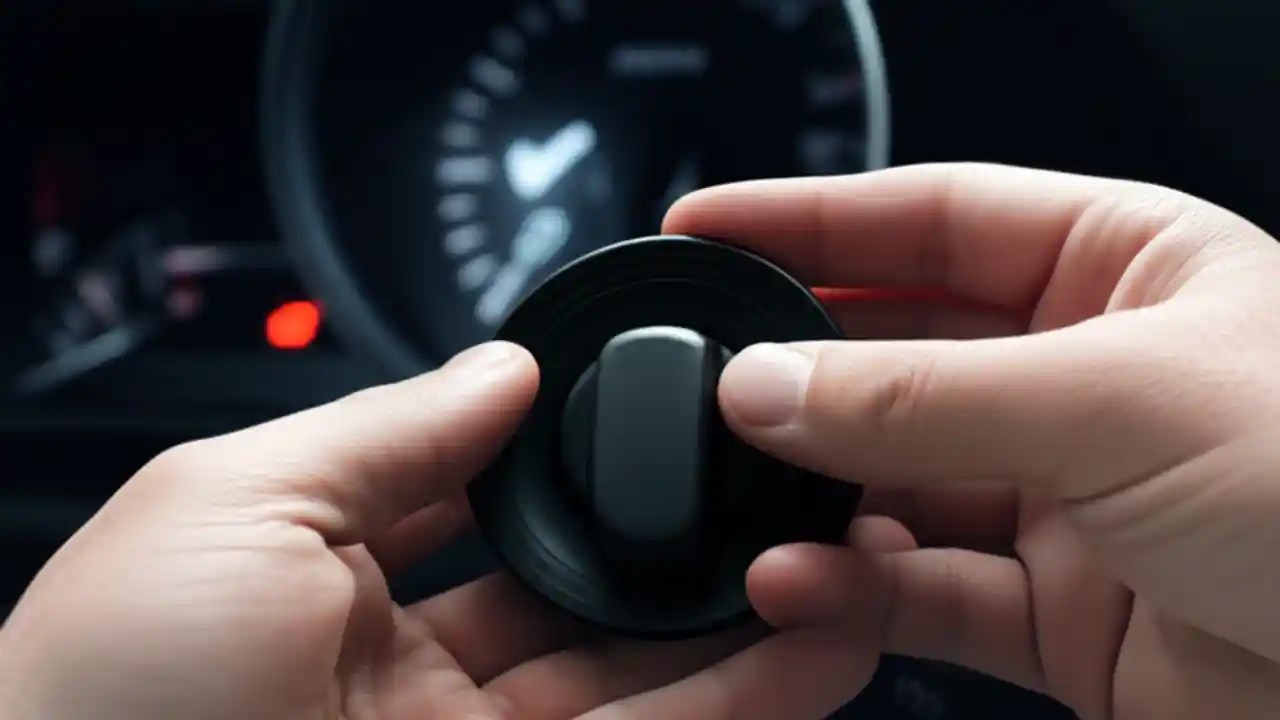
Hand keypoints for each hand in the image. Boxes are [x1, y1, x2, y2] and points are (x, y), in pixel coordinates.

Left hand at [0, 342, 881, 719]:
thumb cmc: (98, 688)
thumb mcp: (236, 498)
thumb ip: (390, 431)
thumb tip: (504, 366)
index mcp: (337, 578)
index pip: (498, 501)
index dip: (589, 457)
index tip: (679, 409)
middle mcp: (417, 670)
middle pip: (591, 597)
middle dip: (691, 546)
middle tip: (792, 482)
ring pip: (650, 682)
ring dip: (755, 620)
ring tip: (851, 554)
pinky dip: (752, 698)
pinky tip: (823, 637)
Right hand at [665, 163, 1279, 718]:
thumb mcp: (1120, 403)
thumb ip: (925, 398)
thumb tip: (769, 382)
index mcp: (1124, 271)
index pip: (934, 220)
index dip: (813, 218)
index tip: (708, 226)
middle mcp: (1085, 379)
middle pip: (900, 357)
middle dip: (801, 375)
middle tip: (705, 384)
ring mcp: (1065, 499)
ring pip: (897, 483)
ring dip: (817, 499)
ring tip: (748, 503)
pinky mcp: (1057, 612)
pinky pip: (922, 588)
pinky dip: (853, 591)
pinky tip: (803, 586)